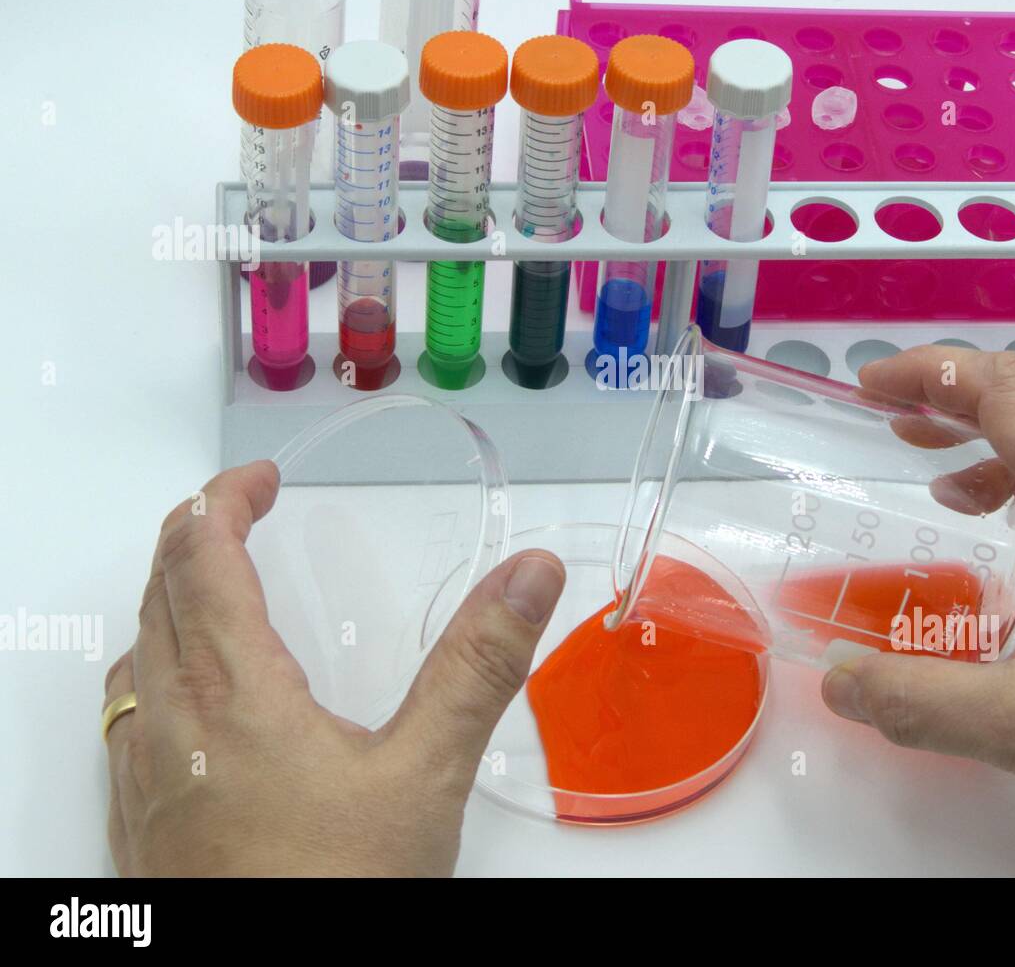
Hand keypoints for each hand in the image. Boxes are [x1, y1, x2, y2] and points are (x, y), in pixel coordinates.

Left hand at [104, 461, 563, 875]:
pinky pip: (127, 719)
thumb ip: (479, 665)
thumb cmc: (337, 891)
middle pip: (155, 594)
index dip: (224, 501)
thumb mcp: (427, 774)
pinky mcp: (141, 828)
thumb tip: (530, 573)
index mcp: (234, 694)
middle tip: (240, 515)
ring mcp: (145, 780)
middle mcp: (172, 726)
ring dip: (167, 602)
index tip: (263, 480)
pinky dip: (154, 669)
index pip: (199, 557)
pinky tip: (193, 707)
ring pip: (133, 656)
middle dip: (193, 536)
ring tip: (215, 593)